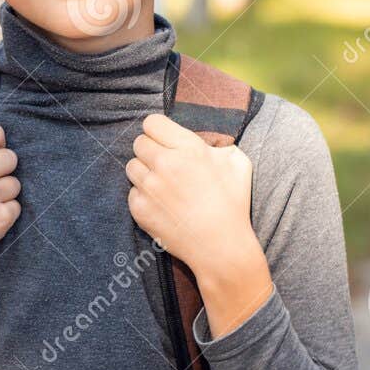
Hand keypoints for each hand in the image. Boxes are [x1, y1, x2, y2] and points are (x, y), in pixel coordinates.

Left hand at [125, 112, 264, 284]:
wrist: (221, 246)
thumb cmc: (233, 204)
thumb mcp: (238, 163)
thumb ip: (219, 144)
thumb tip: (205, 140)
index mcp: (188, 147)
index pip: (152, 122)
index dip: (158, 131)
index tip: (165, 140)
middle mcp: (165, 163)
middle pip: (138, 142)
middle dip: (151, 150)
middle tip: (165, 164)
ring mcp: (149, 186)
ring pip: (131, 166)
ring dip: (144, 172)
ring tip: (163, 185)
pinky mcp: (139, 208)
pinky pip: (132, 192)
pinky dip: (143, 196)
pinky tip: (162, 205)